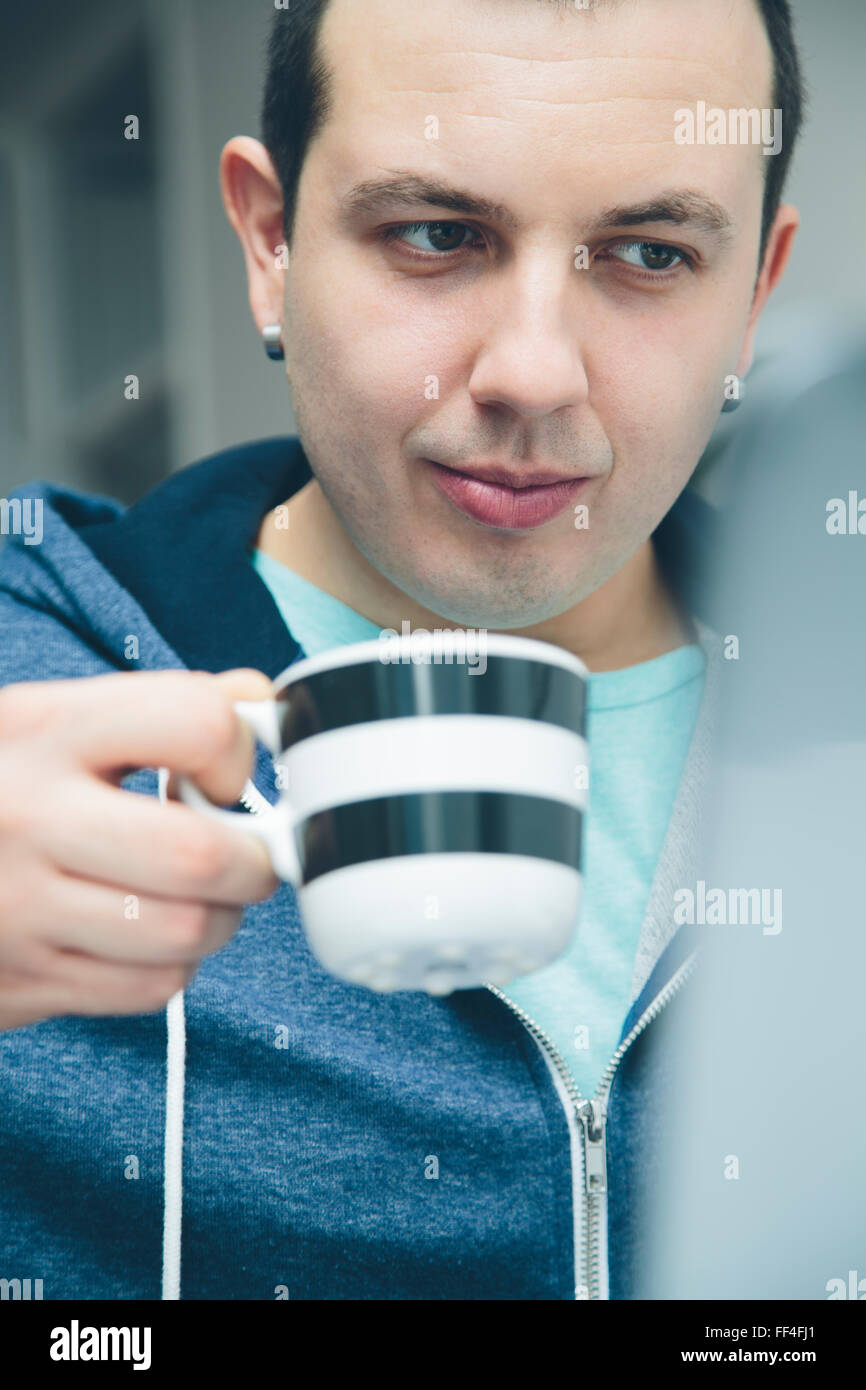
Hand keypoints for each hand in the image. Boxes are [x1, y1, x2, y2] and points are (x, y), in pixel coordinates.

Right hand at [0, 668, 279, 1030]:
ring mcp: (20, 908)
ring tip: (196, 894)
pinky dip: (173, 965)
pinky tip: (145, 935)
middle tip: (244, 852)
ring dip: (220, 917)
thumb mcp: (55, 720)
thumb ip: (162, 705)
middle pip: (199, 854)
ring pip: (187, 931)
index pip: (194, 722)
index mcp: (44, 730)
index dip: (235, 751)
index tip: (223, 774)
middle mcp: (28, 817)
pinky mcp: (23, 982)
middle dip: (253, 858)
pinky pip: (151, 988)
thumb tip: (262, 703)